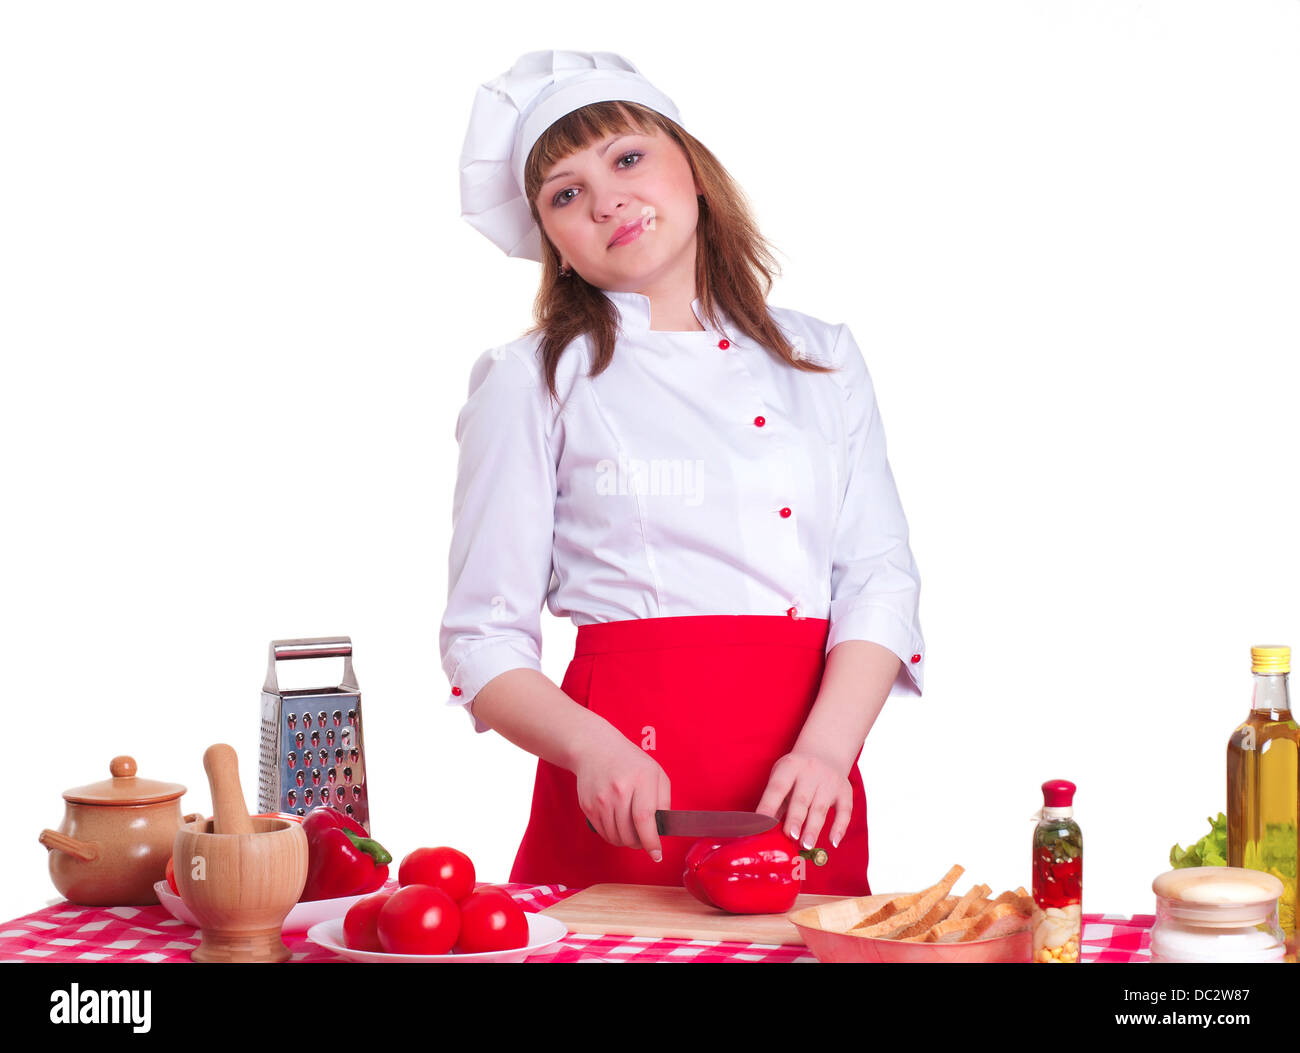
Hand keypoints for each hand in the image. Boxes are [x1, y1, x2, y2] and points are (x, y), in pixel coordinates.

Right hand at [574, 730, 670, 861]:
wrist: (595, 749)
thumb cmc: (629, 761)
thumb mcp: (655, 772)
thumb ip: (664, 800)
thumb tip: (663, 828)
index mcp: (640, 779)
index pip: (644, 818)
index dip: (651, 841)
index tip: (657, 854)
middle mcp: (619, 789)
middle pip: (629, 833)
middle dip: (639, 844)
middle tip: (644, 840)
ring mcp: (600, 799)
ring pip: (615, 837)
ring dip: (626, 841)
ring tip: (630, 829)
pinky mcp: (587, 806)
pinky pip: (603, 832)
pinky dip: (613, 835)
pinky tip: (617, 823)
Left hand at [755, 751, 851, 850]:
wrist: (826, 752)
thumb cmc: (796, 773)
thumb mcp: (782, 778)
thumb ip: (775, 802)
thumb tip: (763, 828)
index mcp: (789, 767)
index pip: (777, 788)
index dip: (768, 806)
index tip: (761, 824)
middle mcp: (810, 772)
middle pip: (801, 799)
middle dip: (796, 819)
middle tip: (791, 837)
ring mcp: (829, 781)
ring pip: (820, 808)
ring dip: (813, 828)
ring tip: (806, 845)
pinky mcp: (844, 791)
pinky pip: (845, 811)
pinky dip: (840, 827)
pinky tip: (833, 842)